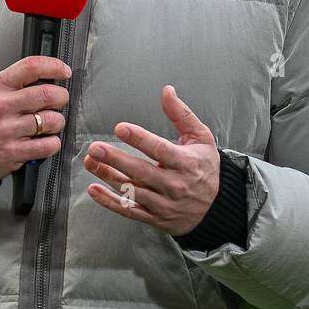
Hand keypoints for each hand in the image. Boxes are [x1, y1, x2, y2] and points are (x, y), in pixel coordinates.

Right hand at [0, 55, 70, 183]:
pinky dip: (53, 143)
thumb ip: (15, 83)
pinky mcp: (14, 152)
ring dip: (58, 122)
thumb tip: (48, 76)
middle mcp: (2, 106)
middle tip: (59, 101)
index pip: (31, 67)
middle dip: (61, 97)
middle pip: (48, 94)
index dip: (54, 66)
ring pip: (52, 120)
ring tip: (49, 124)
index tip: (63, 71)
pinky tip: (45, 140)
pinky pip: (49, 145)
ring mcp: (8, 130)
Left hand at [83, 85, 219, 236]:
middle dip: (116, 159)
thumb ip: (182, 114)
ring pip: (132, 191)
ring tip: (90, 161)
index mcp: (186, 163)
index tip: (120, 128)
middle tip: (96, 148)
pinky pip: (129, 210)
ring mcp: (163, 203)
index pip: (160, 150)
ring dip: (108, 176)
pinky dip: (109, 202)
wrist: (217, 207)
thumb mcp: (201, 137)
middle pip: (141, 171)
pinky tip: (94, 189)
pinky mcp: (154, 217)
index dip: (140, 139)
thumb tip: (167, 91)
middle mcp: (174, 184)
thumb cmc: (206, 168)